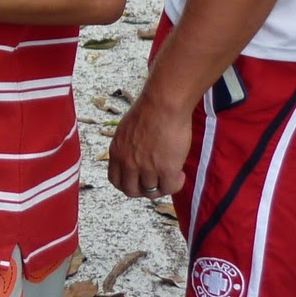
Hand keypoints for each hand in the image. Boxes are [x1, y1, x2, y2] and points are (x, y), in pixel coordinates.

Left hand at [107, 86, 191, 200]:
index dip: (128, 184)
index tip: (139, 181)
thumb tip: (136, 158)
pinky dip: (176, 184)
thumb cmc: (149, 111)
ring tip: (171, 175)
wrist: (164, 104)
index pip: (115, 180)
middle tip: (156, 182)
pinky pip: (170, 188)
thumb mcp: (127, 131)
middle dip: (143, 190)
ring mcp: (146, 168)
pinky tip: (180, 174)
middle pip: (131, 191)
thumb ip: (128, 148)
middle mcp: (128, 162)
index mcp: (116, 152)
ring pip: (151, 192)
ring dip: (162, 187)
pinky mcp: (166, 169)